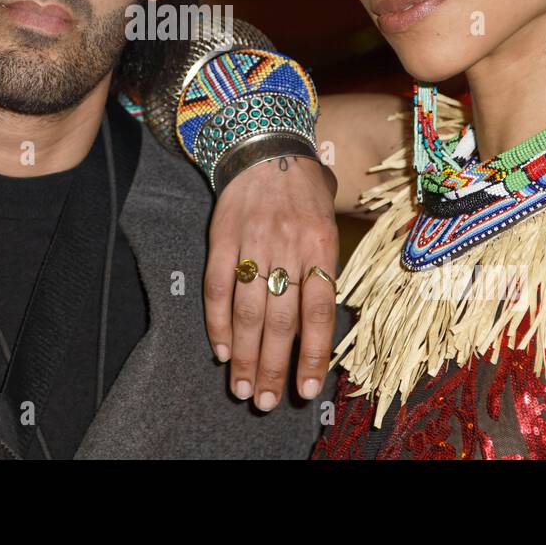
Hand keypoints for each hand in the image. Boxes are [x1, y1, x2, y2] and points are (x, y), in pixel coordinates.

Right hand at [204, 154, 338, 410]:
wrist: (266, 143)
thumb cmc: (304, 187)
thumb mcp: (329, 218)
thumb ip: (327, 264)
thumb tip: (322, 322)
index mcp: (321, 244)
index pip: (318, 310)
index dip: (311, 354)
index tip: (306, 389)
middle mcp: (287, 246)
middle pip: (280, 318)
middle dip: (273, 366)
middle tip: (266, 401)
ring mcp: (251, 242)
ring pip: (246, 309)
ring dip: (244, 353)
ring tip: (243, 387)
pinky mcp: (221, 237)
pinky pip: (217, 286)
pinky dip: (216, 321)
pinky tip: (221, 349)